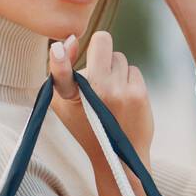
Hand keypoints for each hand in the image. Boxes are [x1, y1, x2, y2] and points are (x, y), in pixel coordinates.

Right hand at [47, 30, 153, 195]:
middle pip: (102, 41)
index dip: (58, 60)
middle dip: (100, 49)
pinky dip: (128, 80)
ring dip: (115, 70)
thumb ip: (64, 70)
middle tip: (98, 69)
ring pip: (119, 57)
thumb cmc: (86, 124)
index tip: (57, 48)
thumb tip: (72, 38)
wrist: (118, 156)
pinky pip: (132, 69)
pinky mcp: (137, 95)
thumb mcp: (65, 102)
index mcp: (68, 97)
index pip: (61, 75)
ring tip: (110, 93)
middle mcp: (93, 93)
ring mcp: (118, 93)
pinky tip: (123, 98)